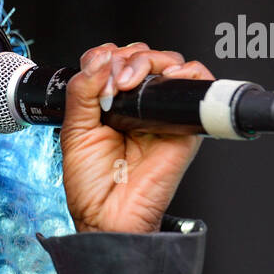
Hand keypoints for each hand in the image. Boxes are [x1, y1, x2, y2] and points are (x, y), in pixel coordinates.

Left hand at [59, 42, 213, 233]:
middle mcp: (136, 105)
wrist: (109, 216)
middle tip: (114, 83)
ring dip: (149, 61)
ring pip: (168, 64)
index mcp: (108, 104)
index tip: (96, 72)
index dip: (105, 56)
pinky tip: (166, 79)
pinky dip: (188, 72)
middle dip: (126, 58)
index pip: (112, 60)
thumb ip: (82, 92)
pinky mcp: (185, 124)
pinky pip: (198, 86)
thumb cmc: (91, 185)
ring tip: (130, 82)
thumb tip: (101, 59)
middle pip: (141, 56)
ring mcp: (161, 112)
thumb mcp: (74, 131)